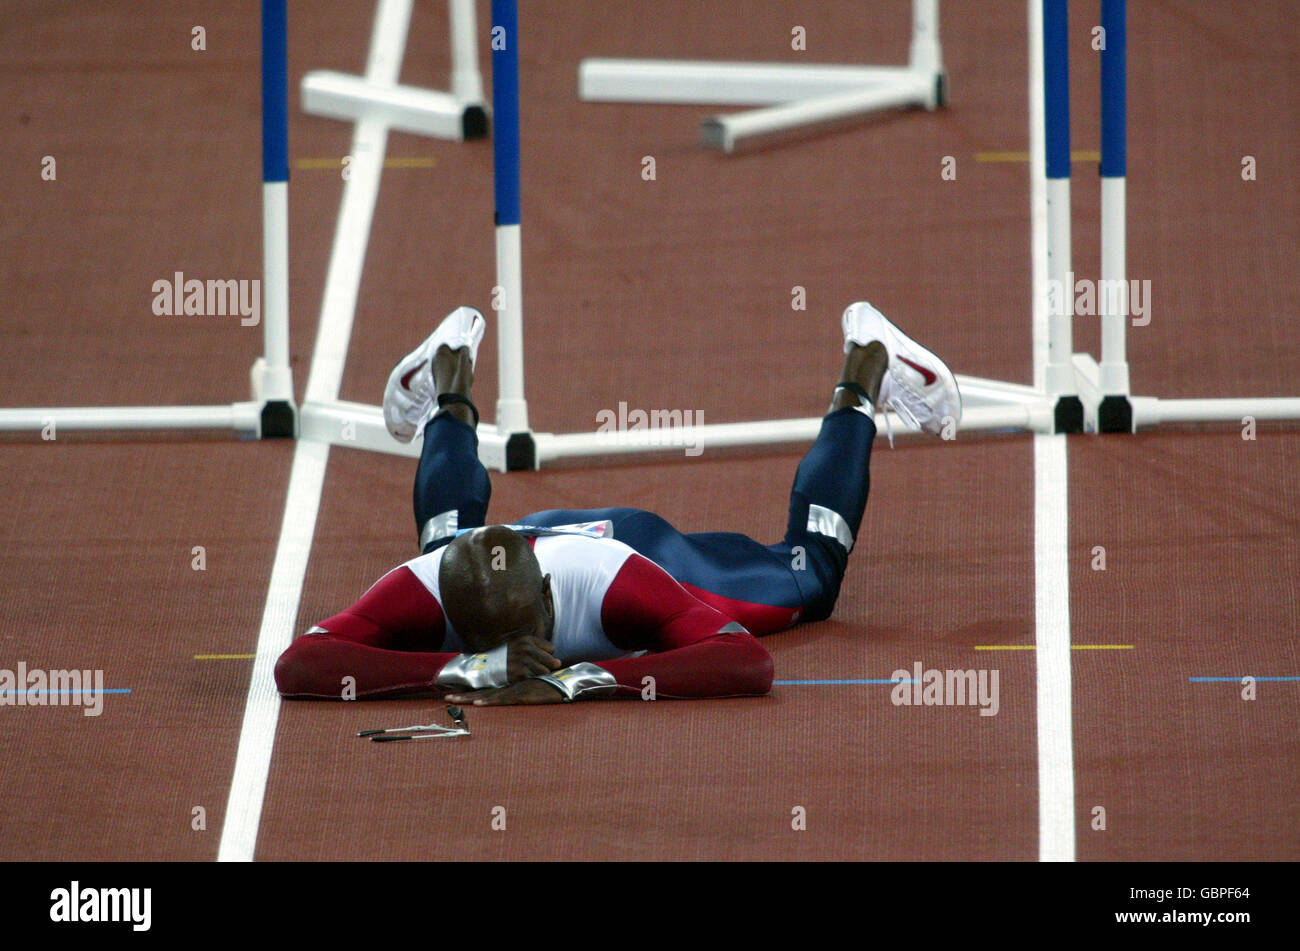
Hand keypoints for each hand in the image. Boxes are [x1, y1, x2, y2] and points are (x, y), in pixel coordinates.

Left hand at [446, 678, 565, 705]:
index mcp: (510, 689)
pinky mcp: (522, 696)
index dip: (471, 694)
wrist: (566, 683)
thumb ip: (523, 696)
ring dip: (470, 698)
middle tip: (446, 698)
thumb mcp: (534, 694)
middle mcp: (510, 689)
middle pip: (482, 693)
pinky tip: (479, 703)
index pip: (487, 692)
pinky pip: (503, 699)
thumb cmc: (551, 690)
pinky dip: (490, 701)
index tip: (456, 695)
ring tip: (454, 700)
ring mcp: (515, 692)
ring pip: (488, 696)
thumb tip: (514, 702)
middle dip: (463, 696)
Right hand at [506, 635, 562, 680]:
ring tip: (533, 673)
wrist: (487, 667)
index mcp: (527, 640)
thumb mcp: (519, 645)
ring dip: (542, 674)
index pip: (551, 649)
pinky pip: (536, 679)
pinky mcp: (520, 673)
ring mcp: (523, 661)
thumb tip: (559, 662)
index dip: (547, 655)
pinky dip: (534, 680)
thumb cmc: (507, 657)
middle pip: (552, 660)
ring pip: (545, 671)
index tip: (541, 659)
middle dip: (550, 666)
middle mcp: (526, 649)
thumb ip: (537, 648)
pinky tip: (526, 678)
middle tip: (544, 669)